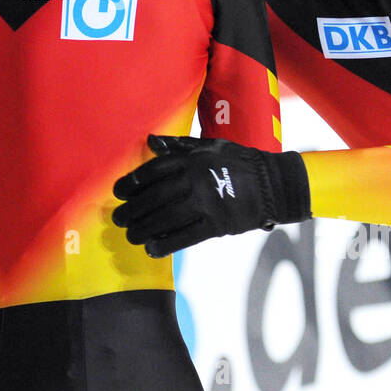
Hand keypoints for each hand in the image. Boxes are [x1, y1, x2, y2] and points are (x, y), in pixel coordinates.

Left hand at [111, 135, 310, 256]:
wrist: (273, 184)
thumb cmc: (239, 161)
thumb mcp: (210, 145)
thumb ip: (179, 146)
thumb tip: (150, 141)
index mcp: (192, 159)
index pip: (153, 171)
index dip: (132, 182)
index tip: (118, 192)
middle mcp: (196, 180)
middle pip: (155, 197)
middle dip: (133, 210)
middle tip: (119, 219)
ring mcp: (206, 203)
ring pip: (166, 218)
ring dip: (144, 229)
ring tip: (130, 236)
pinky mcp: (217, 224)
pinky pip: (185, 236)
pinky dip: (166, 244)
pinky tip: (152, 249)